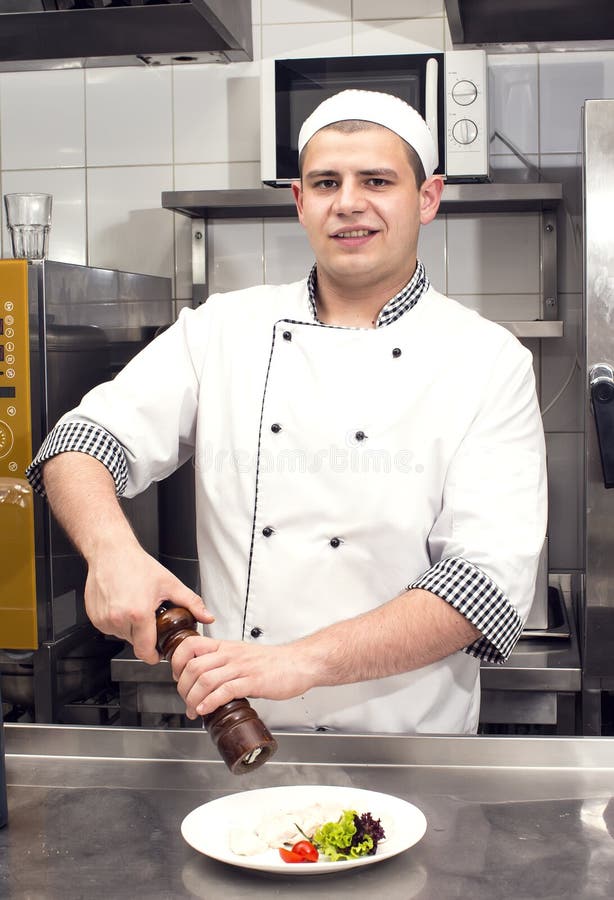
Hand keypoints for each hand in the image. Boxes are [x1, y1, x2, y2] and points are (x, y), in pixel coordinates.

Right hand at [84, 539, 213, 663]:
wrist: (111, 552)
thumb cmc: (137, 565)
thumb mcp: (170, 584)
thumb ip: (191, 603)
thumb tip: (207, 617)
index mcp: (138, 614)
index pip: (145, 651)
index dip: (154, 656)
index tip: (158, 653)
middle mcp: (118, 619)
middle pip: (135, 643)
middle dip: (144, 635)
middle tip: (149, 617)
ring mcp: (104, 619)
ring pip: (122, 635)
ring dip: (130, 628)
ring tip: (135, 606)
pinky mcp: (94, 617)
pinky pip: (109, 628)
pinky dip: (117, 622)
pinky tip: (122, 605)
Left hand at [170, 635, 312, 718]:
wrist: (300, 663)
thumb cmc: (274, 663)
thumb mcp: (243, 656)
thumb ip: (224, 665)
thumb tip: (205, 683)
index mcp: (225, 647)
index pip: (189, 645)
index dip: (177, 662)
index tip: (177, 677)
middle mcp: (230, 654)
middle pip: (193, 666)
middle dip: (183, 688)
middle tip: (186, 701)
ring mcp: (242, 667)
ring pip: (206, 679)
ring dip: (194, 699)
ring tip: (194, 710)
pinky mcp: (253, 681)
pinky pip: (225, 690)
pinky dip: (210, 702)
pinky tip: (206, 710)